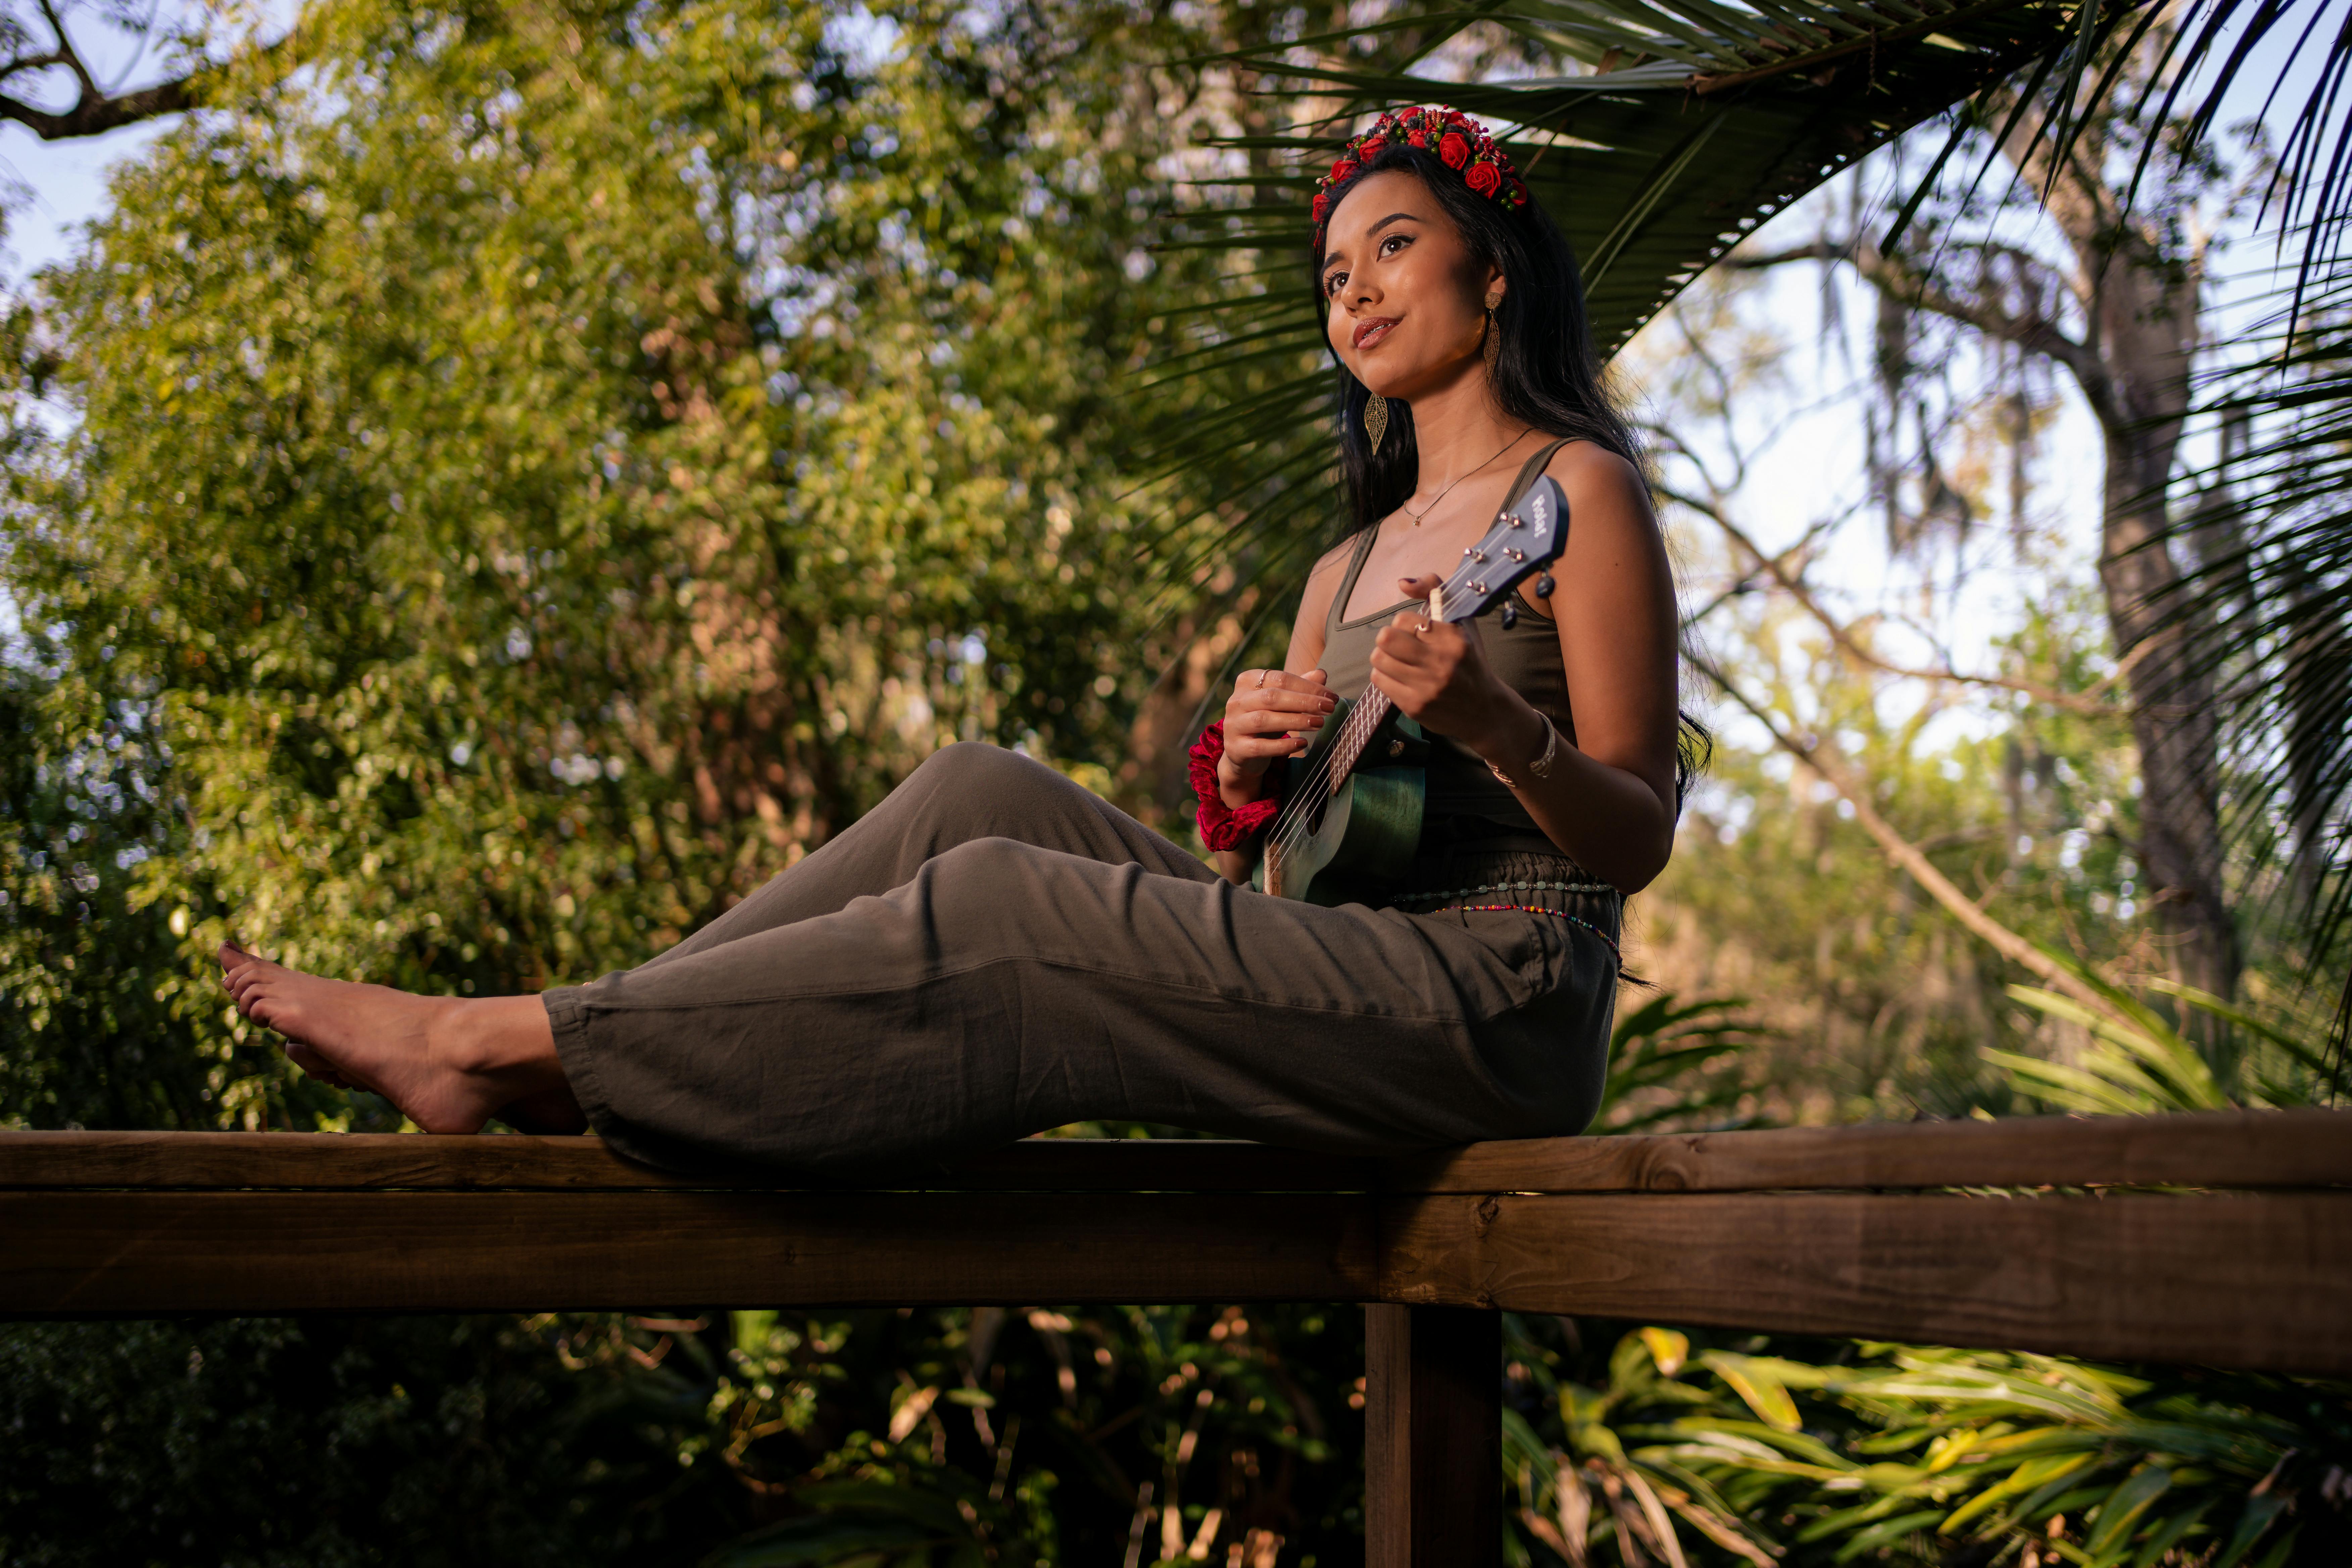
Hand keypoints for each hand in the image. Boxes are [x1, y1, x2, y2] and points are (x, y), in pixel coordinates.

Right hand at [1219, 666, 1336, 806]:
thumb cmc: (1267, 720)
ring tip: (1319, 723)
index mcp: (1247, 681)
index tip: (1332, 697)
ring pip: (1265, 720)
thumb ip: (1299, 687)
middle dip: (1304, 701)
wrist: (1243, 753)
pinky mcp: (1236, 748)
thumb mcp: (1283, 701)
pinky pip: (1260, 746)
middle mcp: (1236, 701)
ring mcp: (1233, 725)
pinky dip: (1283, 745)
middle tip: (1329, 708)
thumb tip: (1321, 674)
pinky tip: (1302, 744)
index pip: (1280, 678)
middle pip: (1272, 697)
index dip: (1308, 687)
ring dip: (1296, 721)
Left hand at [1369, 575, 1531, 758]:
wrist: (1484, 710)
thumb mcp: (1462, 622)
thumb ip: (1435, 591)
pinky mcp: (1414, 706)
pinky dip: (1385, 676)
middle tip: (1398, 645)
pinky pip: (1380, 681)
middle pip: (1386, 638)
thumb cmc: (1468, 661)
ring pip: (1379, 659)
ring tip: (1400, 661)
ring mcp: (1426, 687)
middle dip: (1388, 639)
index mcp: (1452, 638)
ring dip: (1384, 657)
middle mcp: (1440, 662)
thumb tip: (1402, 583)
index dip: (1404, 624)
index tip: (1416, 633)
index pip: (1403, 619)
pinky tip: (1401, 678)